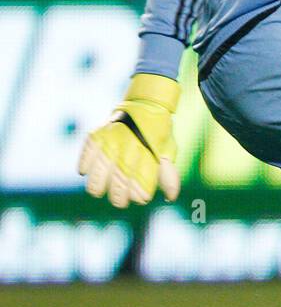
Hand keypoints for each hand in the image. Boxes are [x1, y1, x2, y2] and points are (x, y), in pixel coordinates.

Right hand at [78, 74, 181, 207]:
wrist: (146, 104)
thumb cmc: (158, 134)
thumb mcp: (168, 151)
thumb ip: (168, 174)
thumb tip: (170, 197)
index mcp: (150, 152)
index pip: (142, 181)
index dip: (139, 194)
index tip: (140, 199)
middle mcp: (130, 146)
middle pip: (120, 178)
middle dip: (118, 195)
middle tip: (119, 202)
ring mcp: (112, 139)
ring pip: (100, 169)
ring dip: (97, 184)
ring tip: (98, 191)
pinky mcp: (97, 134)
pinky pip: (87, 152)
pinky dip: (84, 164)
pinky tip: (85, 172)